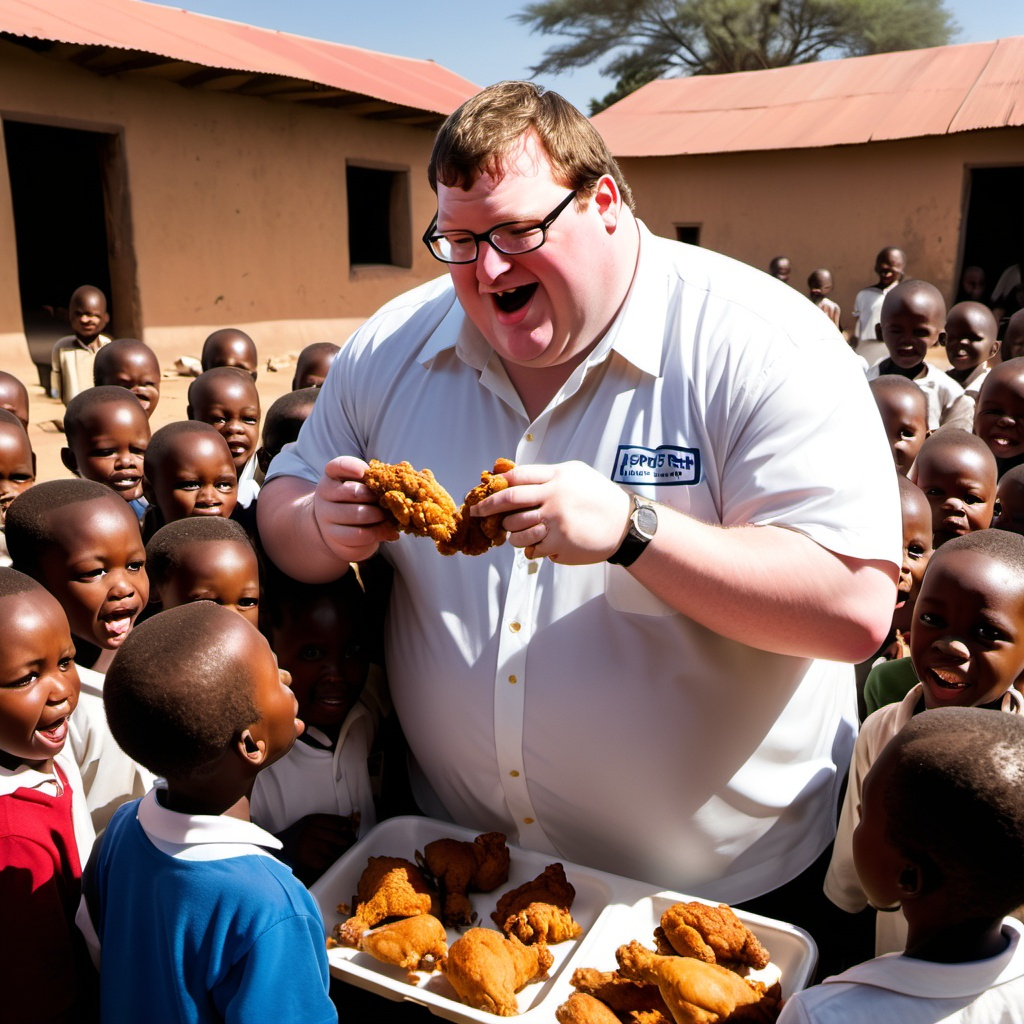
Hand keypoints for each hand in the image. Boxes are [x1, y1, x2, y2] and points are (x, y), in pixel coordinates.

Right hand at [278, 812, 361, 884]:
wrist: (278, 847)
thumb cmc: (297, 834)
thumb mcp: (308, 823)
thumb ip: (325, 823)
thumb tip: (348, 825)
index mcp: (311, 820)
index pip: (336, 823)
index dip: (346, 827)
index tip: (350, 830)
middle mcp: (309, 831)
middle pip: (336, 837)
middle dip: (346, 842)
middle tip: (351, 844)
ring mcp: (307, 845)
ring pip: (331, 850)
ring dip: (338, 853)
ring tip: (341, 853)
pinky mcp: (306, 858)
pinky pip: (323, 862)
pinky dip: (328, 862)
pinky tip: (329, 861)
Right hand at [312, 456, 399, 562]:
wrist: (336, 528)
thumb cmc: (355, 501)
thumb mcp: (360, 486)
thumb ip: (372, 480)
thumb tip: (395, 480)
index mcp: (331, 478)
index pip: (336, 466)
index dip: (351, 467)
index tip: (365, 471)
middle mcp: (324, 497)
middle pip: (353, 491)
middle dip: (374, 495)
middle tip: (385, 500)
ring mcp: (327, 520)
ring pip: (357, 514)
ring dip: (378, 515)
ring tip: (386, 516)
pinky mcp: (335, 539)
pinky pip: (360, 535)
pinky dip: (378, 533)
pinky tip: (388, 532)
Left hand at [472, 461, 631, 564]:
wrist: (625, 524)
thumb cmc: (599, 498)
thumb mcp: (576, 474)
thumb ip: (547, 475)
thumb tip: (514, 476)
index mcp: (557, 477)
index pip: (518, 477)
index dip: (497, 484)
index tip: (485, 489)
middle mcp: (554, 497)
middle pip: (509, 501)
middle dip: (487, 507)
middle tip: (477, 513)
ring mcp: (555, 522)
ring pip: (515, 528)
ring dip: (511, 532)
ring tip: (518, 532)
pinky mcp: (559, 543)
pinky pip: (531, 548)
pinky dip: (530, 548)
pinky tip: (539, 544)